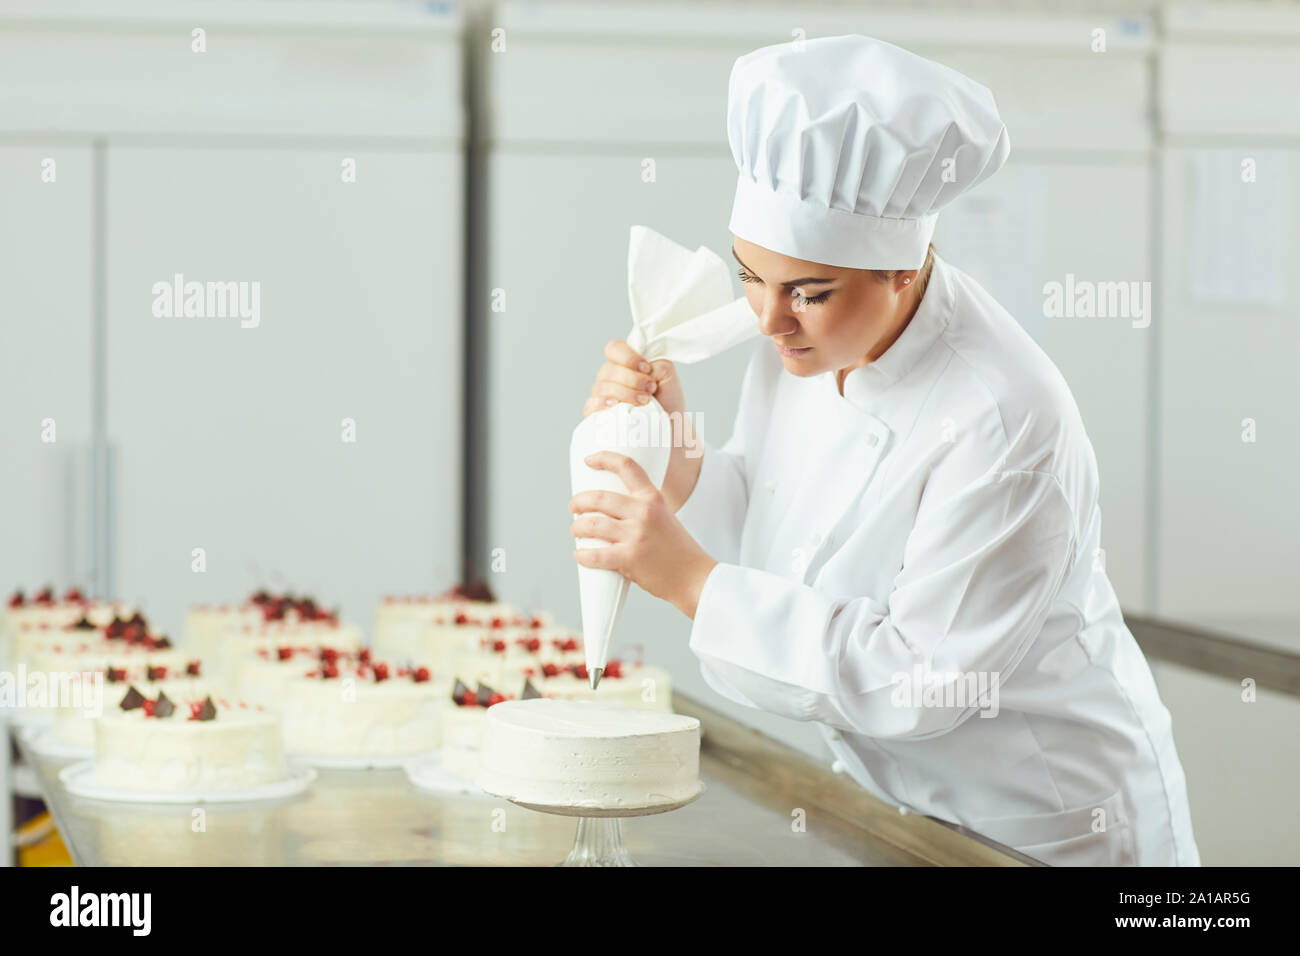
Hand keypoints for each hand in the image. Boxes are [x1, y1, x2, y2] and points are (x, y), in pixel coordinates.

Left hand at [569, 450, 716, 619]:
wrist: (694, 577)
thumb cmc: (678, 550)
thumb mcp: (665, 517)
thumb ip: (642, 510)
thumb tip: (611, 511)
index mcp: (653, 498)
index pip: (627, 467)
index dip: (604, 458)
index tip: (589, 460)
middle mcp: (644, 512)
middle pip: (599, 498)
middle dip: (579, 501)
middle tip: (574, 506)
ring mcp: (636, 535)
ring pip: (592, 524)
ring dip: (577, 527)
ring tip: (576, 530)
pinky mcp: (629, 559)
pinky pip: (595, 555)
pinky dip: (583, 555)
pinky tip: (580, 555)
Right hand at [582, 339, 700, 511]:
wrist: (669, 433)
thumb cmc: (668, 405)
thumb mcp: (668, 378)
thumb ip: (656, 363)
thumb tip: (643, 366)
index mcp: (625, 364)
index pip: (614, 349)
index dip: (627, 356)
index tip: (645, 369)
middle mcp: (610, 378)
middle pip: (609, 369)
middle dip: (631, 379)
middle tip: (650, 390)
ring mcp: (601, 396)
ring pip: (602, 386)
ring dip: (624, 393)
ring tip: (644, 403)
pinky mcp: (596, 416)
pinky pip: (590, 405)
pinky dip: (602, 403)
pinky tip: (614, 407)